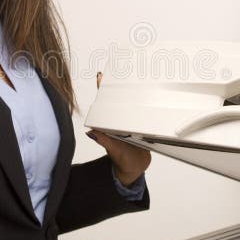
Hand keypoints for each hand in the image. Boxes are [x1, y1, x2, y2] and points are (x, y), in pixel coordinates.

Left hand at [90, 71, 150, 185]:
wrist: (136, 169)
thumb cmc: (123, 161)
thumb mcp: (114, 150)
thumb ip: (104, 141)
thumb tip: (91, 132)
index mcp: (110, 125)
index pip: (104, 104)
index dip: (102, 89)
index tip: (101, 76)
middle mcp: (119, 122)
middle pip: (118, 101)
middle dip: (118, 86)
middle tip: (120, 69)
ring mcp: (131, 123)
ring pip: (130, 106)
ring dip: (132, 94)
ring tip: (134, 79)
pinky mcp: (142, 127)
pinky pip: (142, 113)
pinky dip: (144, 105)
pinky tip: (148, 98)